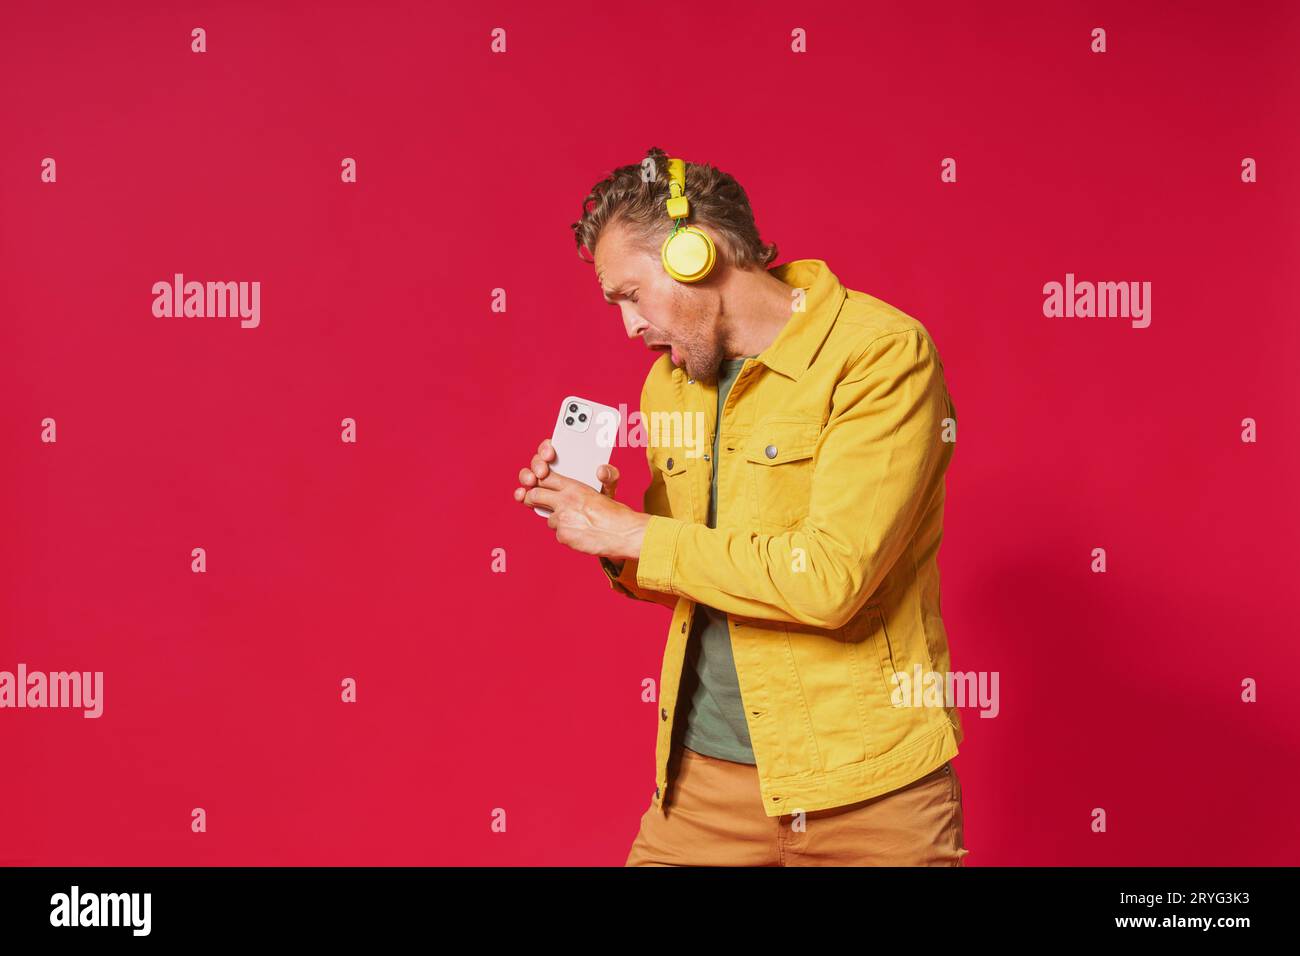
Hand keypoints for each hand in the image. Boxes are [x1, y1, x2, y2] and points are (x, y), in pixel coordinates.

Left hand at [513, 439, 648, 559]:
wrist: (624, 534)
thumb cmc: (616, 514)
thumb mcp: (599, 493)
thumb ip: (579, 490)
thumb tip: (577, 485)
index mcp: (574, 487)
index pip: (545, 477)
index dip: (537, 480)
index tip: (536, 482)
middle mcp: (565, 501)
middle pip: (534, 495)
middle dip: (531, 498)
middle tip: (534, 501)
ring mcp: (562, 519)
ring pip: (548, 518)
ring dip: (557, 520)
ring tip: (575, 522)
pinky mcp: (563, 536)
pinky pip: (558, 534)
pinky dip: (567, 535)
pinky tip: (581, 534)